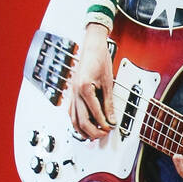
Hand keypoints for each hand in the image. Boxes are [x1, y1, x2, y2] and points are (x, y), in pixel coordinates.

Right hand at [68, 24, 114, 138]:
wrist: (92, 46)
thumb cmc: (99, 59)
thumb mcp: (108, 82)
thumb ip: (109, 103)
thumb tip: (112, 118)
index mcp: (84, 88)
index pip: (94, 113)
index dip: (104, 123)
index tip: (110, 128)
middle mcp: (75, 92)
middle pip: (81, 120)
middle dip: (93, 131)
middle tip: (103, 134)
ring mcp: (71, 93)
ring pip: (73, 118)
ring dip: (82, 130)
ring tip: (93, 135)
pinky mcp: (71, 93)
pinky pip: (71, 111)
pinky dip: (76, 121)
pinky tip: (82, 126)